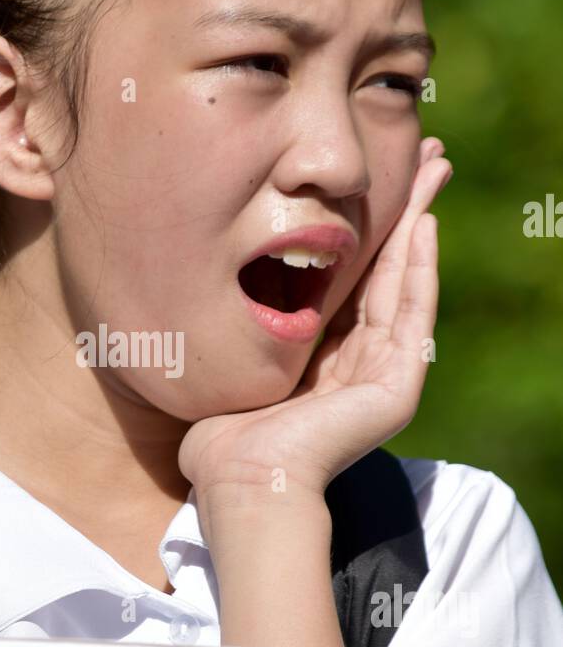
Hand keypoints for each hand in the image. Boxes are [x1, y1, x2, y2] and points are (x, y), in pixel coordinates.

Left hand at [179, 138, 451, 516]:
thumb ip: (244, 330)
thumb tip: (212, 283)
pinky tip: (423, 225)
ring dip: (419, 226)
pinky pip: (411, 316)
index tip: (371, 187)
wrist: (239, 482)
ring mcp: (384, 380)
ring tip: (433, 174)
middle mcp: (361, 370)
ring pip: (405, 286)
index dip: (365, 236)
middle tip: (423, 163)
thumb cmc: (220, 438)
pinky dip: (419, 269)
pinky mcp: (397, 390)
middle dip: (404, 216)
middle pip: (387, 277)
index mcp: (324, 367)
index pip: (352, 287)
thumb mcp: (234, 365)